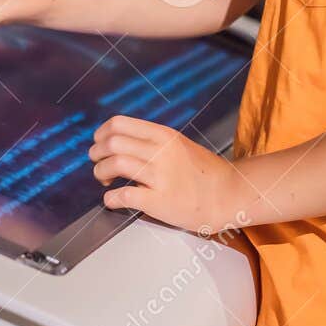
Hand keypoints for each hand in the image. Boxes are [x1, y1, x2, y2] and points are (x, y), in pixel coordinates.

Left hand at [89, 115, 246, 234]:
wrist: (229, 195)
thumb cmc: (204, 172)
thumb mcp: (179, 145)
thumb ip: (152, 142)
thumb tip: (118, 143)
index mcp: (164, 135)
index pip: (119, 123)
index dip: (101, 134)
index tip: (99, 143)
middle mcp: (161, 151)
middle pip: (112, 142)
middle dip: (96, 154)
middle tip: (98, 163)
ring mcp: (161, 176)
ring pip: (115, 164)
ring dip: (100, 172)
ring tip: (105, 180)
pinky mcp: (159, 201)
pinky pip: (123, 195)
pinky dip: (110, 199)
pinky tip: (112, 200)